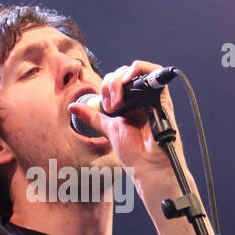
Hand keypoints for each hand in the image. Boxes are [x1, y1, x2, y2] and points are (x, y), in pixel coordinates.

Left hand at [68, 60, 186, 197]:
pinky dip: (138, 69)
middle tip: (110, 106)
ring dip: (120, 79)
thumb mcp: (107, 128)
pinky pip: (154, 71)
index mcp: (130, 103)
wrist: (147, 165)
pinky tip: (127, 80)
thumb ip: (92, 116)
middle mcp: (142, 97)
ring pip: (135, 70)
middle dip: (111, 84)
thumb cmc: (133, 152)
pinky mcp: (162, 97)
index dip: (107, 86)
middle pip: (124, 73)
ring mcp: (152, 96)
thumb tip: (72, 107)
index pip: (116, 80)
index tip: (104, 106)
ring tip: (117, 100)